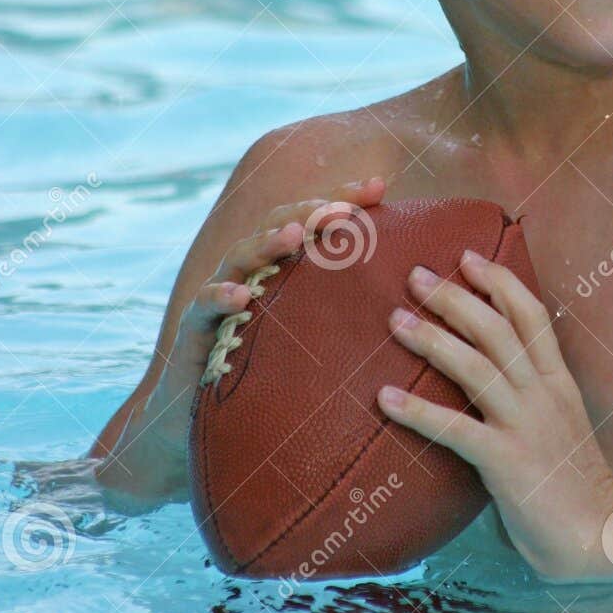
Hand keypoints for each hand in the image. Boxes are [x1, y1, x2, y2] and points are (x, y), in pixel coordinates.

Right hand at [146, 177, 388, 464]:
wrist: (205, 426)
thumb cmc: (270, 380)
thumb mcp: (318, 340)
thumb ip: (354, 314)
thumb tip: (420, 298)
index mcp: (284, 268)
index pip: (315, 221)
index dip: (344, 198)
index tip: (381, 186)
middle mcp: (252, 273)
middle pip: (279, 224)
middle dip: (311, 209)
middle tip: (343, 206)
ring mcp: (219, 297)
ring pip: (240, 255)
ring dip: (268, 242)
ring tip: (295, 234)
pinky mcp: (193, 331)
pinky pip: (203, 306)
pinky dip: (220, 296)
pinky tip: (240, 295)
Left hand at [376, 249, 612, 580]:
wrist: (607, 537)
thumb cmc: (577, 494)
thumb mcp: (558, 434)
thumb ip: (526, 412)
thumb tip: (483, 406)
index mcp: (558, 385)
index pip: (532, 316)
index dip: (499, 282)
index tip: (469, 256)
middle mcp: (543, 395)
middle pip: (496, 328)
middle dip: (454, 297)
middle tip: (414, 275)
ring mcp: (526, 425)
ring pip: (476, 366)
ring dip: (432, 338)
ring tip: (395, 320)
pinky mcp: (508, 461)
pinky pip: (456, 429)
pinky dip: (418, 412)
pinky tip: (385, 399)